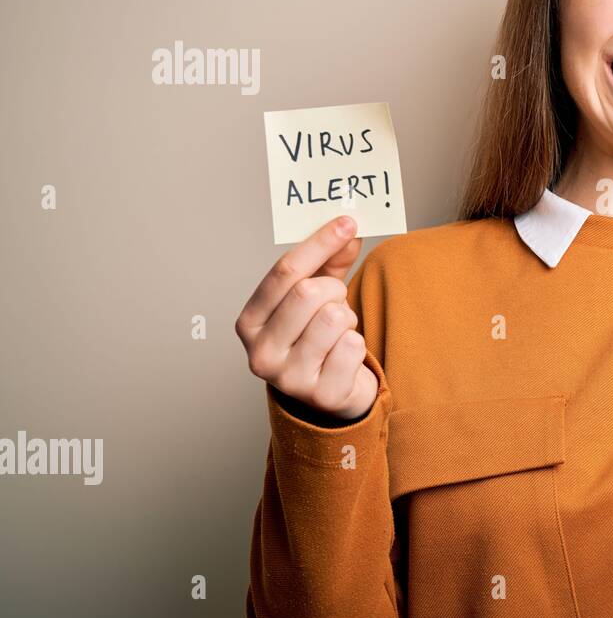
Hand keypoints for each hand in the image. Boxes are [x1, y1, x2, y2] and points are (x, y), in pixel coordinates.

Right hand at [236, 215, 377, 421]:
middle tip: (337, 299)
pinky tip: (345, 355)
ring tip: (339, 331)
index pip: (284, 272)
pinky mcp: (320, 395)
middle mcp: (260, 352)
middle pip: (308, 293)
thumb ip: (329, 264)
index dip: (319, 242)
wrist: (330, 394)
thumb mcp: (316, 297)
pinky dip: (357, 345)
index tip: (347, 222)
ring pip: (334, 318)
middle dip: (334, 290)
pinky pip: (353, 346)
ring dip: (347, 319)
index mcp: (250, 321)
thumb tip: (349, 231)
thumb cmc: (318, 338)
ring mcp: (288, 378)